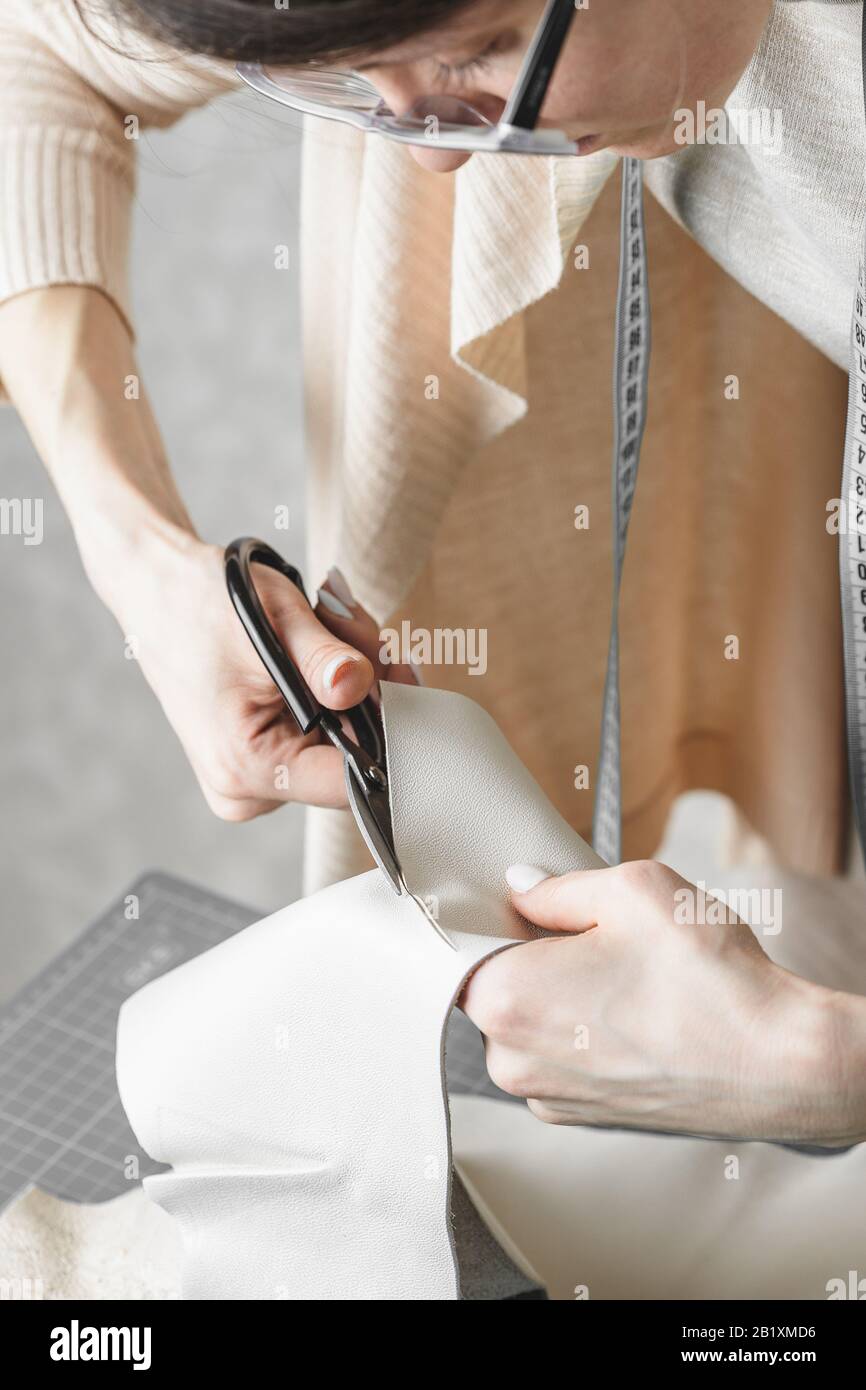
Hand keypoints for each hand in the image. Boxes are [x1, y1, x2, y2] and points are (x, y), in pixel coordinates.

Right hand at [111, 529, 415, 819]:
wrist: (155, 590)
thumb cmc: (202, 602)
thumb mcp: (275, 621)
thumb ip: (325, 661)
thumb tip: (362, 688)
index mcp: (249, 767)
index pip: (353, 781)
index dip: (393, 729)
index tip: (404, 675)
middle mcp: (250, 789)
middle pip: (355, 755)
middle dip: (371, 691)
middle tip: (354, 631)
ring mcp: (254, 779)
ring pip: (346, 738)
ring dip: (353, 681)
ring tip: (325, 626)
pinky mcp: (262, 760)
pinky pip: (324, 733)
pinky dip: (333, 689)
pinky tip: (315, 648)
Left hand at [462, 860, 855, 1145]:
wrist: (779, 1063)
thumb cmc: (707, 980)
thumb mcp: (633, 891)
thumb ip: (558, 887)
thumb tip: (521, 886)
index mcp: (505, 999)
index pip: (464, 943)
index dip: (498, 915)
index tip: (530, 904)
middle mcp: (510, 1060)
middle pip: (494, 984)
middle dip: (533, 954)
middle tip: (595, 936)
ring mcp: (545, 1096)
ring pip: (529, 1021)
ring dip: (561, 994)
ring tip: (625, 977)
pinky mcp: (580, 1116)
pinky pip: (559, 1055)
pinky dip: (584, 1031)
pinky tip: (634, 1012)